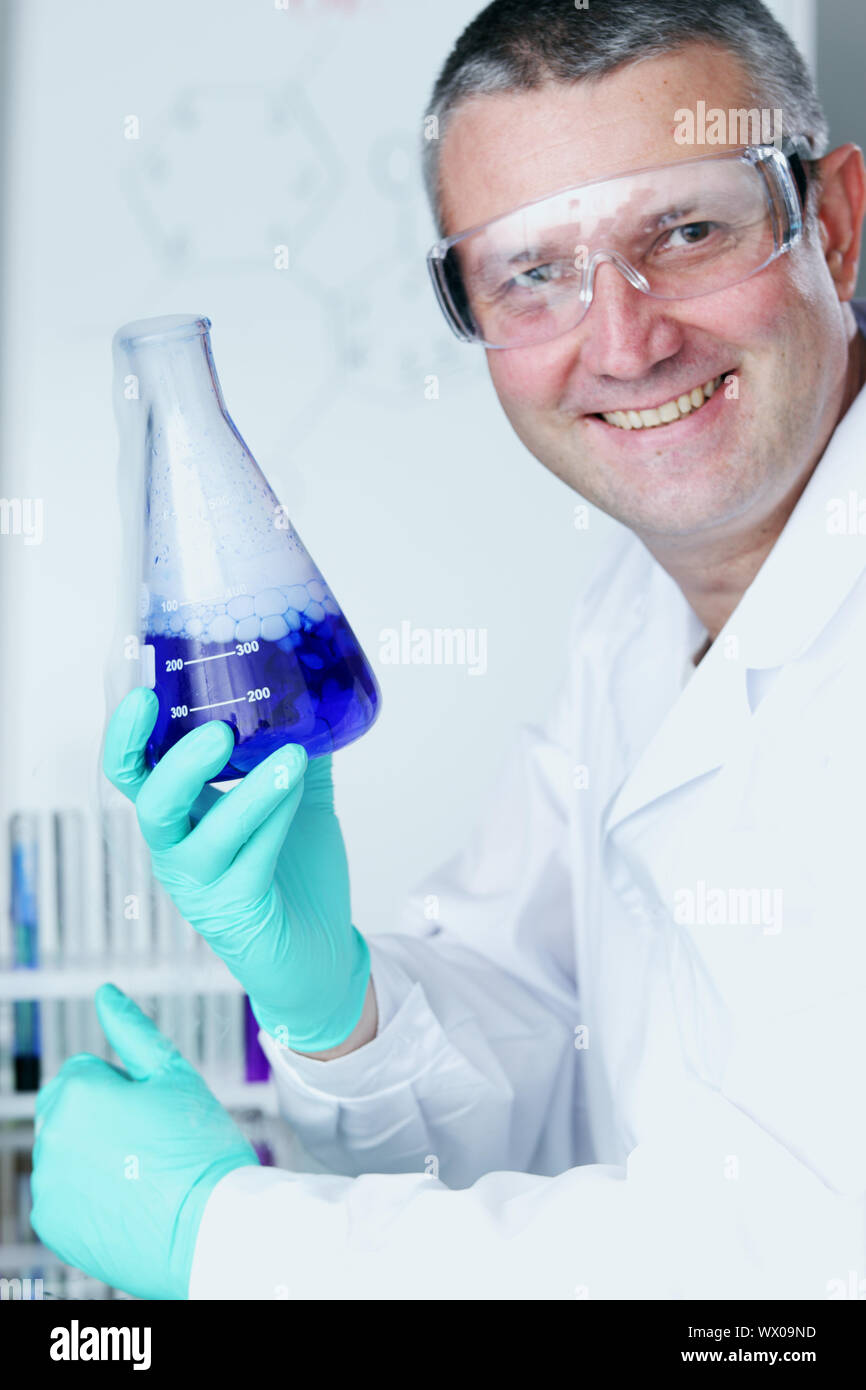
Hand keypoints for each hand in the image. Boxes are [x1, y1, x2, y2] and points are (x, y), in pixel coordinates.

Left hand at [30, 984, 257, 1299]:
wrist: (209, 1230)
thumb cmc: (199, 1149)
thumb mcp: (174, 1075)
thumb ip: (132, 1029)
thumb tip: (104, 993)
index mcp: (76, 1091)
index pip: (85, 1069)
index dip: (125, 1086)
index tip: (153, 1112)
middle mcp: (51, 1135)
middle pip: (69, 1108)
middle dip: (99, 1115)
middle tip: (148, 1142)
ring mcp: (48, 1183)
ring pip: (67, 1150)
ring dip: (93, 1154)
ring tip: (141, 1174)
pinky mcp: (51, 1223)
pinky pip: (63, 1194)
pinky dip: (87, 1195)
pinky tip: (126, 1200)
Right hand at [102, 688, 369, 1050]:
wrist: (321, 950)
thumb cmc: (297, 872)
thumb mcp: (297, 796)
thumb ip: (297, 748)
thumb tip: (314, 691)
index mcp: (182, 815)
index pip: (134, 771)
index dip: (127, 736)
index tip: (142, 692)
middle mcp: (179, 850)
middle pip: (149, 804)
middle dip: (177, 764)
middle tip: (218, 730)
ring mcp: (203, 886)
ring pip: (205, 838)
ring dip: (249, 794)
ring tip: (290, 756)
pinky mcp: (237, 914)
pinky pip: (253, 861)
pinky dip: (277, 818)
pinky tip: (300, 787)